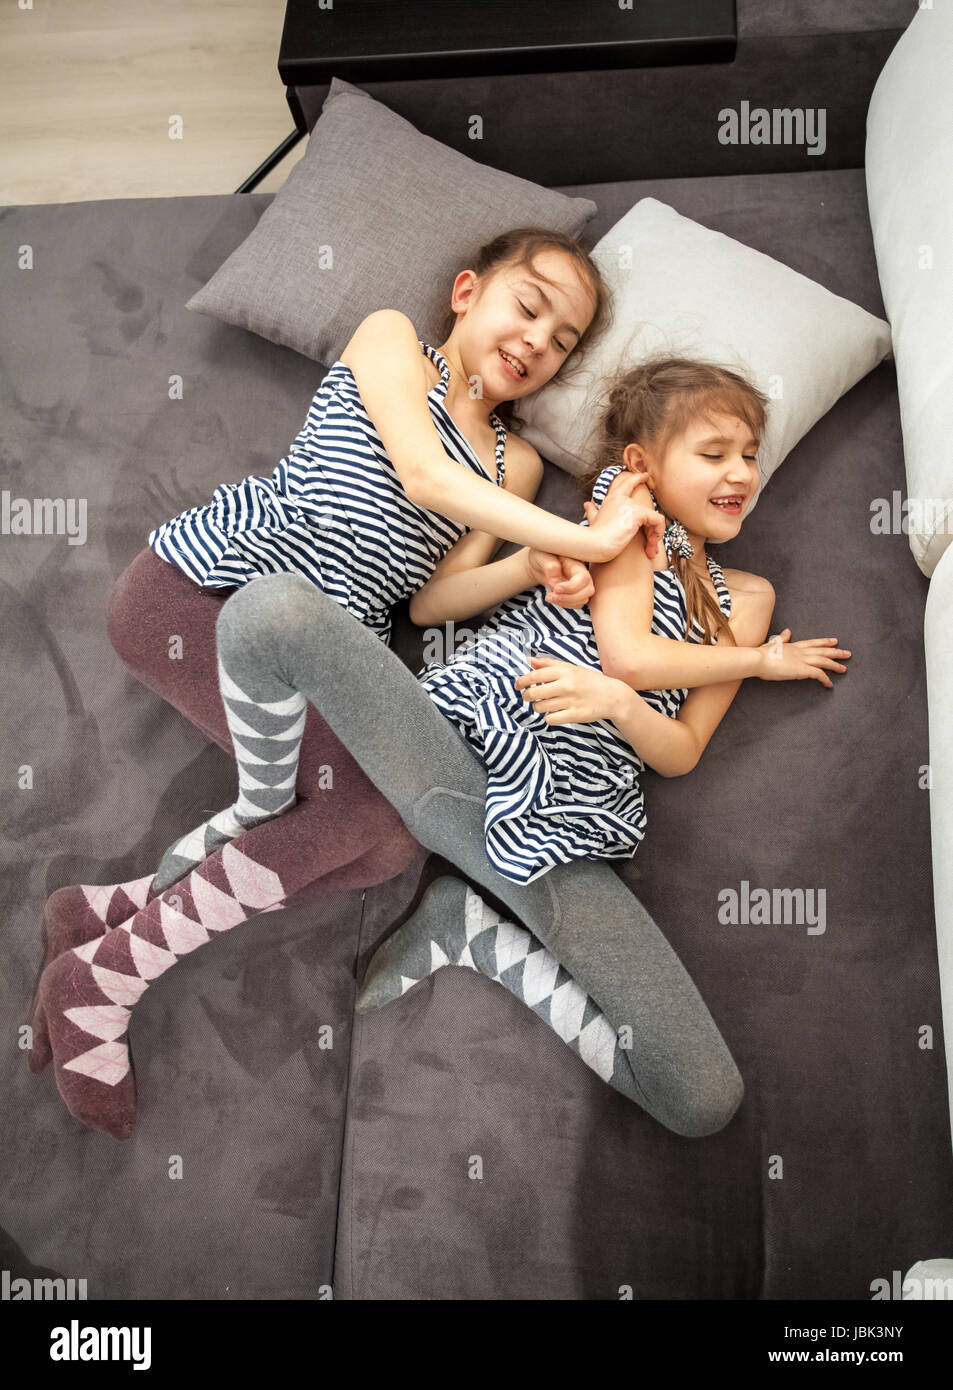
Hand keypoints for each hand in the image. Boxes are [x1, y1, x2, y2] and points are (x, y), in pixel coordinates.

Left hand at [513, 655, 627, 723]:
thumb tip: (528, 660)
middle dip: (527, 696)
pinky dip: (549, 717)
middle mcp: (566, 685)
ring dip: (538, 707)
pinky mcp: (574, 716)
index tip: (518, 685)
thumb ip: (549, 663)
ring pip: (540, 707)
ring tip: (545, 704)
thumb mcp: (571, 667)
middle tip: (529, 696)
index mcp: (564, 671)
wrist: (612, 696)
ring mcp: (570, 701)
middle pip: (533, 693)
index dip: (522, 681)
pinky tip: (555, 713)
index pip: (535, 675)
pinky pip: (550, 719)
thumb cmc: (589, 680)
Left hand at [526, 549, 594, 608]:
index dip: (572, 587)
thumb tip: (555, 580)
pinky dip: (564, 604)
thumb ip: (550, 565)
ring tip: (548, 597)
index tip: (556, 588)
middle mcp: (581, 575)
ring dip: (565, 602)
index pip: (584, 578)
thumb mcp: (542, 556)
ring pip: (583, 600)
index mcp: (576, 564)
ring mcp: (579, 585)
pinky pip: (576, 604)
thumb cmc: (542, 555)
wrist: (539, 563)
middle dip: (570, 598)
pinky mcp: (574, 593)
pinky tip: (552, 598)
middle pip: (588, 591)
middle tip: (550, 595)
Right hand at [583, 470, 664, 561]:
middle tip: (652, 539)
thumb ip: (592, 511)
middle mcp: (621, 498)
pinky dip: (658, 534)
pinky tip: (651, 546)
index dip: (637, 478)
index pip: (626, 483)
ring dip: (655, 534)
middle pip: (646, 505)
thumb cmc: (593, 537)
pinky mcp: (637, 513)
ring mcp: (630, 504)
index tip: (646, 476)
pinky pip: (658, 521)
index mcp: (611, 499)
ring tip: (650, 549)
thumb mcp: (593, 520)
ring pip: (654, 516)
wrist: (593, 544)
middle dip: (652, 524)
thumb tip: (587, 504)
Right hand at [757, 629, 851, 687]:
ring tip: (844, 669)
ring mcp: (802, 660)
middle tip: (847, 653)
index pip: (814, 643)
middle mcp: (800, 651)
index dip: (825, 642)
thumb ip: (782, 638)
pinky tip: (829, 684)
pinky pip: (818, 674)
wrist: (757, 659)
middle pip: (823, 651)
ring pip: (824, 661)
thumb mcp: (772, 644)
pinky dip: (825, 679)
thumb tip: (788, 631)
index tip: (835, 641)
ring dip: (835, 665)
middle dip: (836, 652)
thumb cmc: (761, 654)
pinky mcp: (801, 670)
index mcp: (794, 646)